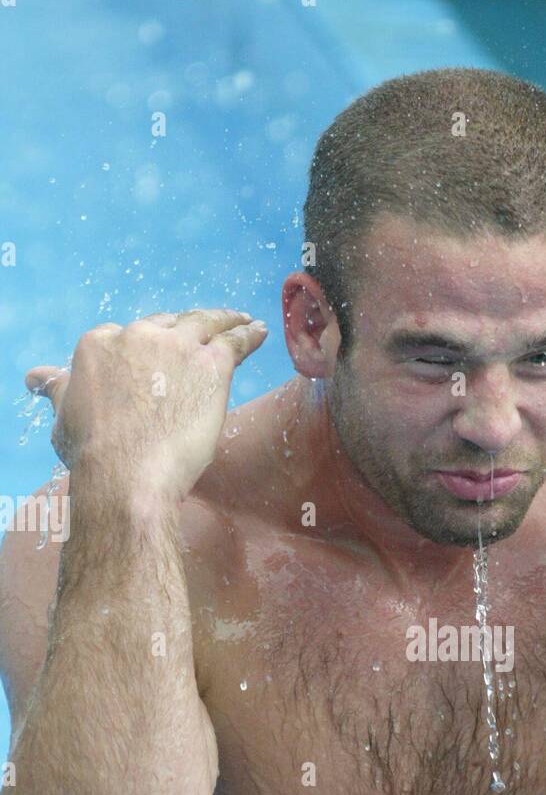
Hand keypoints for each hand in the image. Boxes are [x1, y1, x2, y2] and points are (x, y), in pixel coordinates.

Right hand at [25, 308, 267, 505]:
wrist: (127, 474)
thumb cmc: (93, 455)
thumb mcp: (64, 415)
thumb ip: (58, 389)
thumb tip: (37, 377)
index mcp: (99, 344)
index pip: (128, 335)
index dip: (146, 346)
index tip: (157, 356)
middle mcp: (137, 336)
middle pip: (169, 325)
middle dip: (186, 330)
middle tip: (203, 335)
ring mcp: (176, 347)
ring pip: (206, 324)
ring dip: (226, 320)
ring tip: (242, 320)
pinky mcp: (210, 366)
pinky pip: (235, 342)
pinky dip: (249, 334)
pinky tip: (259, 332)